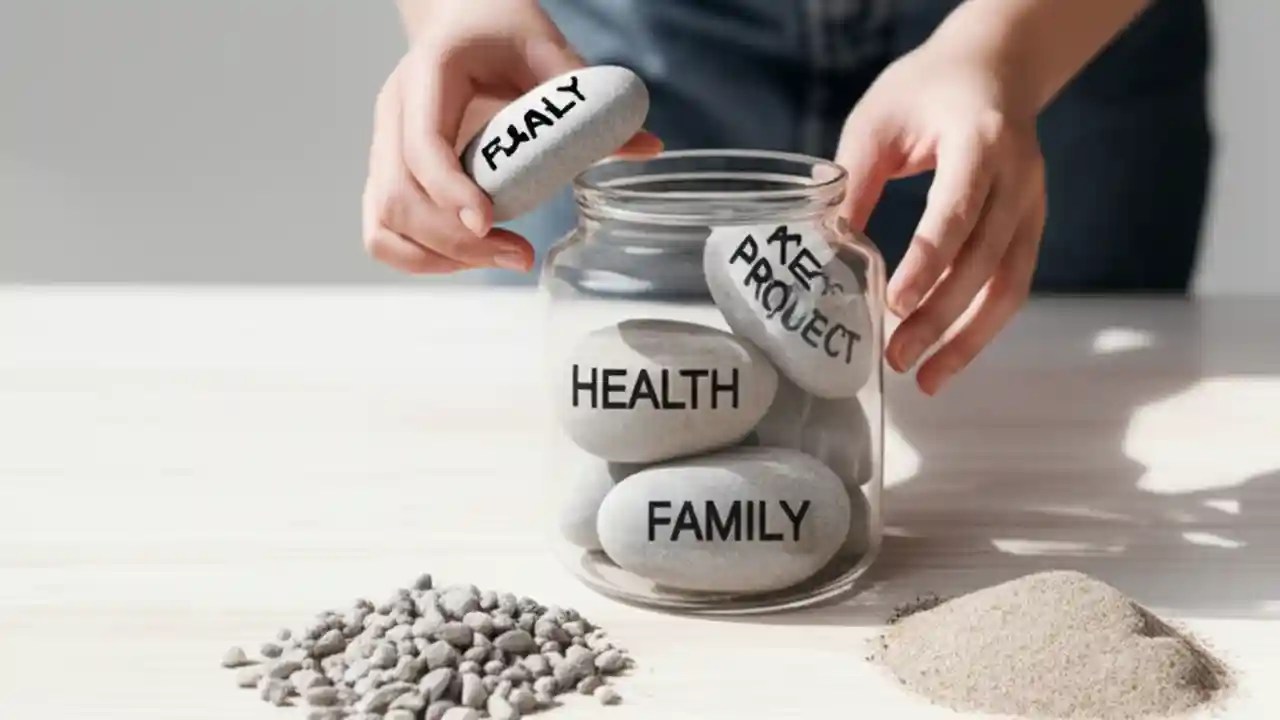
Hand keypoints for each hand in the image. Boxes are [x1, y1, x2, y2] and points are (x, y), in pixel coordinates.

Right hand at [363, 0, 661, 273]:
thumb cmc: (503, 33)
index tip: (489, 222)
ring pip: (383, 223)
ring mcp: (385, 149)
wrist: (465, 23)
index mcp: (428, 75)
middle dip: (455, 241)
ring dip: (438, 256)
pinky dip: (421, 256)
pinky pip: (384, 231)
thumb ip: (586, 96)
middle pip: (398, 196)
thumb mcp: (548, 50)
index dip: (450, 190)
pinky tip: (473, 255)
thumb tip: (647, 147)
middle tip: (519, 254)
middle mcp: (395, 115)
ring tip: (501, 256)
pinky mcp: (389, 177)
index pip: (421, 144)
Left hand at [836, 39, 1045, 394]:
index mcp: (980, 141)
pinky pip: (1013, 286)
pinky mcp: (1031, 226)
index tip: (894, 303)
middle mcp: (1018, 177)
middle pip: (985, 260)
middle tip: (897, 357)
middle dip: (941, 316)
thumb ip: (854, 182)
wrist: (997, 65)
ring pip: (1010, 285)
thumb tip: (825, 249)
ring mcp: (1032, 205)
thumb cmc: (926, 89)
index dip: (928, 262)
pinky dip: (983, 327)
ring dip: (969, 339)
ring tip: (927, 378)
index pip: (957, 211)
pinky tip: (949, 357)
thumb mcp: (876, 122)